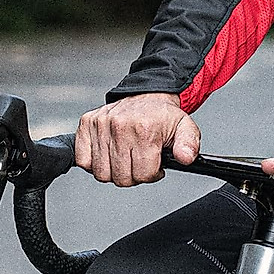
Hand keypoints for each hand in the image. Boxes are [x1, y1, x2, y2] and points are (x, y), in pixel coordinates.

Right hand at [75, 94, 200, 186]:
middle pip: (122, 178)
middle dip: (133, 174)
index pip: (143, 175)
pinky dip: (94, 163)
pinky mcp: (87, 124)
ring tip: (125, 157)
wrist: (146, 96)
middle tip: (139, 161)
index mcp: (143, 130)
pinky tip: (108, 154)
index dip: (151, 174)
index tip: (153, 164)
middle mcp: (119, 126)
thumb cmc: (162, 116)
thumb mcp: (185, 129)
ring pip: (102, 174)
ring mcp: (101, 125)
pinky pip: (83, 161)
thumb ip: (189, 146)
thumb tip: (185, 158)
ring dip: (114, 171)